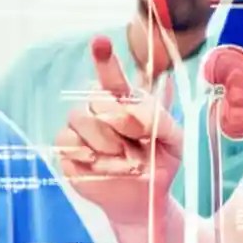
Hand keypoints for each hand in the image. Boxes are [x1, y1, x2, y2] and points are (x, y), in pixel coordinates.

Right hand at [55, 35, 184, 224]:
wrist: (145, 200)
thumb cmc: (160, 163)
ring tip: (124, 158)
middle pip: (95, 96)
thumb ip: (161, 119)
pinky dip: (89, 155)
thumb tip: (136, 111)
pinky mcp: (68, 150)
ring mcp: (81, 129)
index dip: (105, 59)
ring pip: (79, 117)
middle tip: (135, 137)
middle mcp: (100, 109)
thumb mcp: (175, 140)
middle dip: (118, 117)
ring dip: (105, 140)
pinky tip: (102, 166)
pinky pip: (68, 142)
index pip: (113, 75)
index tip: (100, 42)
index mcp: (126, 100)